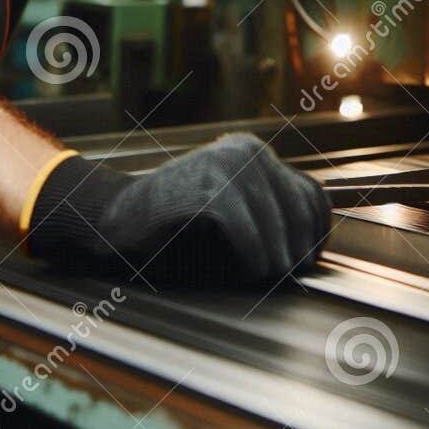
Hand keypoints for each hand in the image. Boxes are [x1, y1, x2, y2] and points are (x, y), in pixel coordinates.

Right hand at [26, 134, 331, 286]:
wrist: (114, 220)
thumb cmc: (176, 228)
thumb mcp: (233, 212)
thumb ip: (271, 218)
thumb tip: (314, 252)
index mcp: (255, 153)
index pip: (314, 202)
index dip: (313, 241)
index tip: (296, 266)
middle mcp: (249, 151)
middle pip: (302, 220)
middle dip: (291, 258)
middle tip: (268, 278)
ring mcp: (229, 166)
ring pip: (280, 236)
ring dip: (266, 267)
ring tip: (243, 274)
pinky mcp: (210, 190)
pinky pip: (253, 242)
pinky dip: (249, 265)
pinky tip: (233, 271)